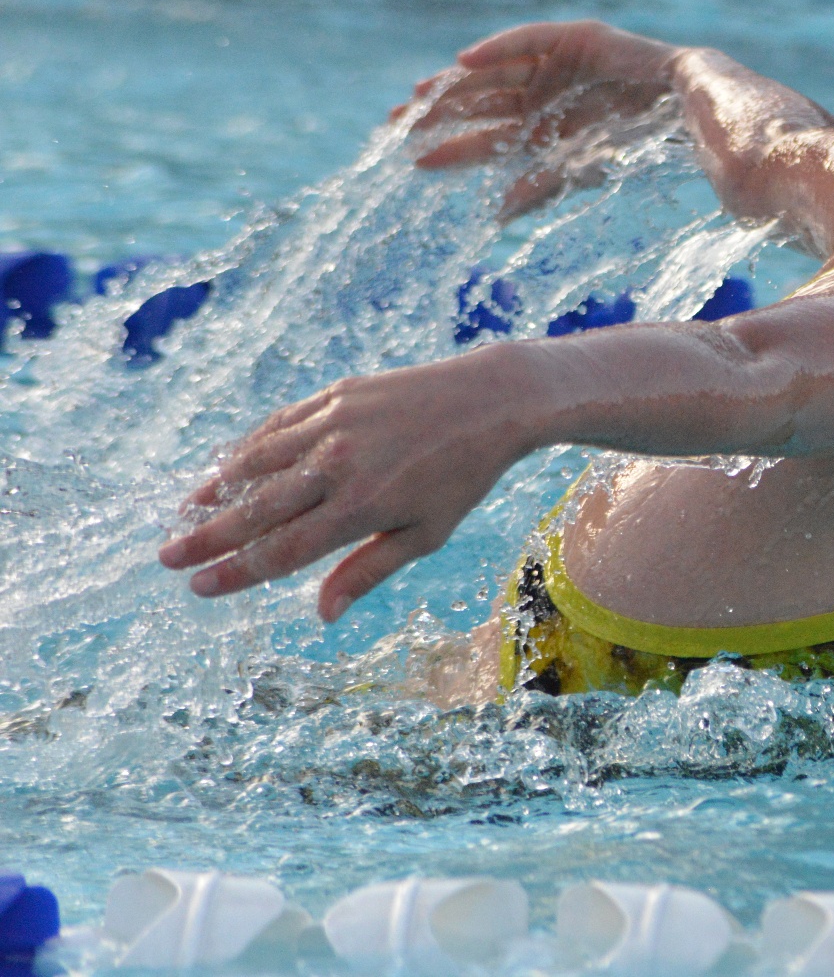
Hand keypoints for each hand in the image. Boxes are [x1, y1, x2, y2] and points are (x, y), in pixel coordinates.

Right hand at [162, 347, 540, 621]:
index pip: (282, 549)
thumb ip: (368, 570)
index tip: (199, 586)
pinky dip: (247, 448)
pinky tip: (226, 465)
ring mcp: (334, 424)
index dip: (237, 571)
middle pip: (257, 509)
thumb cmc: (461, 477)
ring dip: (215, 490)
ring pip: (257, 462)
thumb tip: (322, 615)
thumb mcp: (426, 534)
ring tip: (184, 514)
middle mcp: (339, 464)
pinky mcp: (336, 394)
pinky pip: (278, 426)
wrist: (489, 399)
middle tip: (167, 558)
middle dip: (208, 537)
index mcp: (361, 507)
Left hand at [394, 20, 686, 221]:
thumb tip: (492, 216)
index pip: (484, 138)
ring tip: (419, 94)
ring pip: (491, 72)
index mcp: (541, 130)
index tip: (412, 160)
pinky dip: (495, 49)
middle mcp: (540, 95)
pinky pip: (524, 41)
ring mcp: (553, 64)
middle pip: (477, 102)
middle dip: (437, 113)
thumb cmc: (636, 142)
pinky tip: (463, 61)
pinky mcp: (570, 38)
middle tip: (394, 124)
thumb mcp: (576, 171)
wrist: (682, 106)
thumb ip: (537, 188)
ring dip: (455, 81)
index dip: (449, 148)